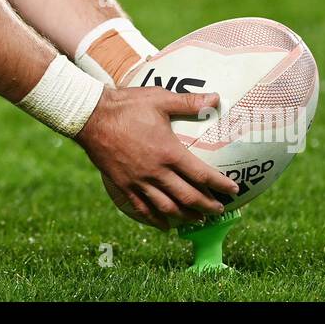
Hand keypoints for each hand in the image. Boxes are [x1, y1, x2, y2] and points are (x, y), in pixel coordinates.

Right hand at [75, 87, 239, 229]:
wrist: (91, 116)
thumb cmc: (127, 105)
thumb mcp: (160, 98)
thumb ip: (188, 102)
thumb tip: (216, 97)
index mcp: (168, 152)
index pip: (201, 174)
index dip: (220, 184)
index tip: (234, 190)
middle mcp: (156, 171)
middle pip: (187, 197)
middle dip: (207, 206)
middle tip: (220, 210)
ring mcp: (138, 181)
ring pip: (166, 207)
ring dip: (185, 216)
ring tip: (197, 219)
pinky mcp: (123, 185)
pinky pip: (142, 208)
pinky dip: (156, 220)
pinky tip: (165, 226)